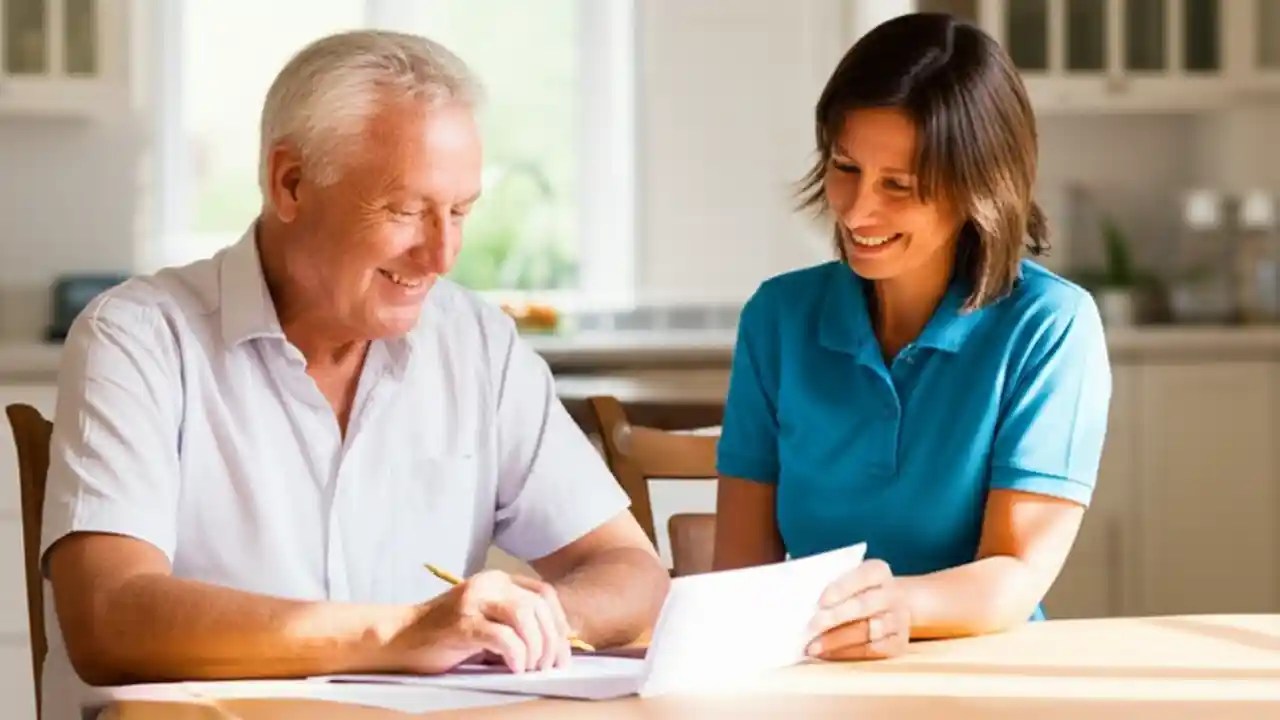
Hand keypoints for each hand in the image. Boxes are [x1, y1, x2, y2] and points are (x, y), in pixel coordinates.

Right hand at [385, 570, 574, 673]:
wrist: (399, 638)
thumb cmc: (445, 636)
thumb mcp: (486, 621)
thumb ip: (514, 625)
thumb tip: (553, 647)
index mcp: (497, 580)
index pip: (544, 594)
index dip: (559, 623)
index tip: (561, 650)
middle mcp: (488, 584)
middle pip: (538, 606)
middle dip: (552, 640)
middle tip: (550, 667)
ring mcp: (474, 601)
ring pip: (525, 617)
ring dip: (536, 647)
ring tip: (531, 668)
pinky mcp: (462, 623)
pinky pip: (503, 637)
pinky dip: (516, 655)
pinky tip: (514, 668)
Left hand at [806, 559, 909, 660]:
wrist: (891, 606)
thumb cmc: (856, 591)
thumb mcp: (847, 577)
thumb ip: (826, 580)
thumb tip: (794, 589)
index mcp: (879, 571)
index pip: (862, 575)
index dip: (841, 588)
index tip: (819, 602)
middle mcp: (893, 594)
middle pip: (863, 606)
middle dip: (835, 617)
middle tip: (810, 627)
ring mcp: (899, 620)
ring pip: (867, 631)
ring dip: (837, 640)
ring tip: (812, 646)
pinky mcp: (899, 643)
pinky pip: (872, 651)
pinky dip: (847, 653)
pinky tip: (827, 654)